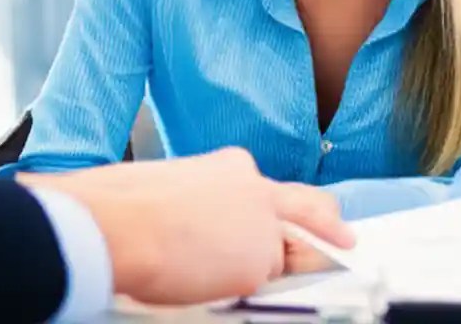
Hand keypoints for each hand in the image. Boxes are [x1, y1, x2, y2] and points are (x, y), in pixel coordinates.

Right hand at [19, 147, 349, 304]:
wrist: (114, 224)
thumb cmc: (120, 204)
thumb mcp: (169, 184)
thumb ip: (201, 199)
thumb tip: (193, 221)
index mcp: (232, 167)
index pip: (274, 190)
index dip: (286, 209)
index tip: (306, 215)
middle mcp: (257, 191)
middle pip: (311, 209)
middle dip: (329, 226)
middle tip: (346, 241)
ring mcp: (262, 228)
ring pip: (280, 257)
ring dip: (268, 269)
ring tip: (238, 272)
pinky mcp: (258, 264)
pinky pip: (259, 286)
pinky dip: (241, 292)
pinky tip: (212, 287)